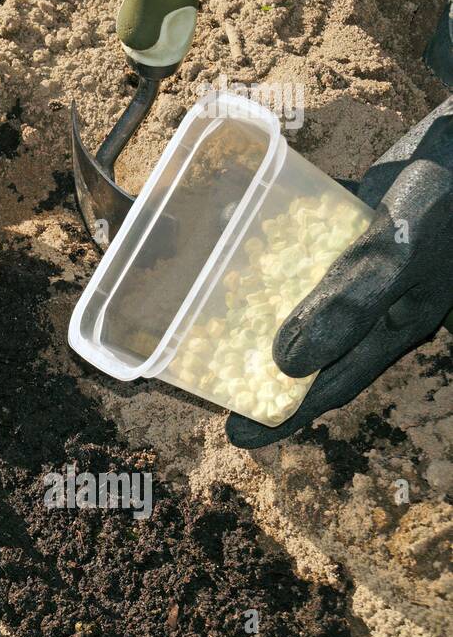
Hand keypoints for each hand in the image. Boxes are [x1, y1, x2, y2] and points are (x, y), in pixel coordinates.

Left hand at [227, 102, 452, 447]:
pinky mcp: (357, 225)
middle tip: (208, 376)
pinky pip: (306, 245)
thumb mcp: (396, 256)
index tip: (236, 436)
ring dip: (264, 306)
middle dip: (264, 367)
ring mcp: (367, 263)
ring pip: (306, 298)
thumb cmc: (444, 199)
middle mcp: (377, 301)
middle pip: (312, 347)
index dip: (286, 413)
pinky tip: (236, 237)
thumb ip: (345, 307)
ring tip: (211, 313)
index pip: (331, 383)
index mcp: (392, 324)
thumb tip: (283, 365)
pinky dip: (275, 246)